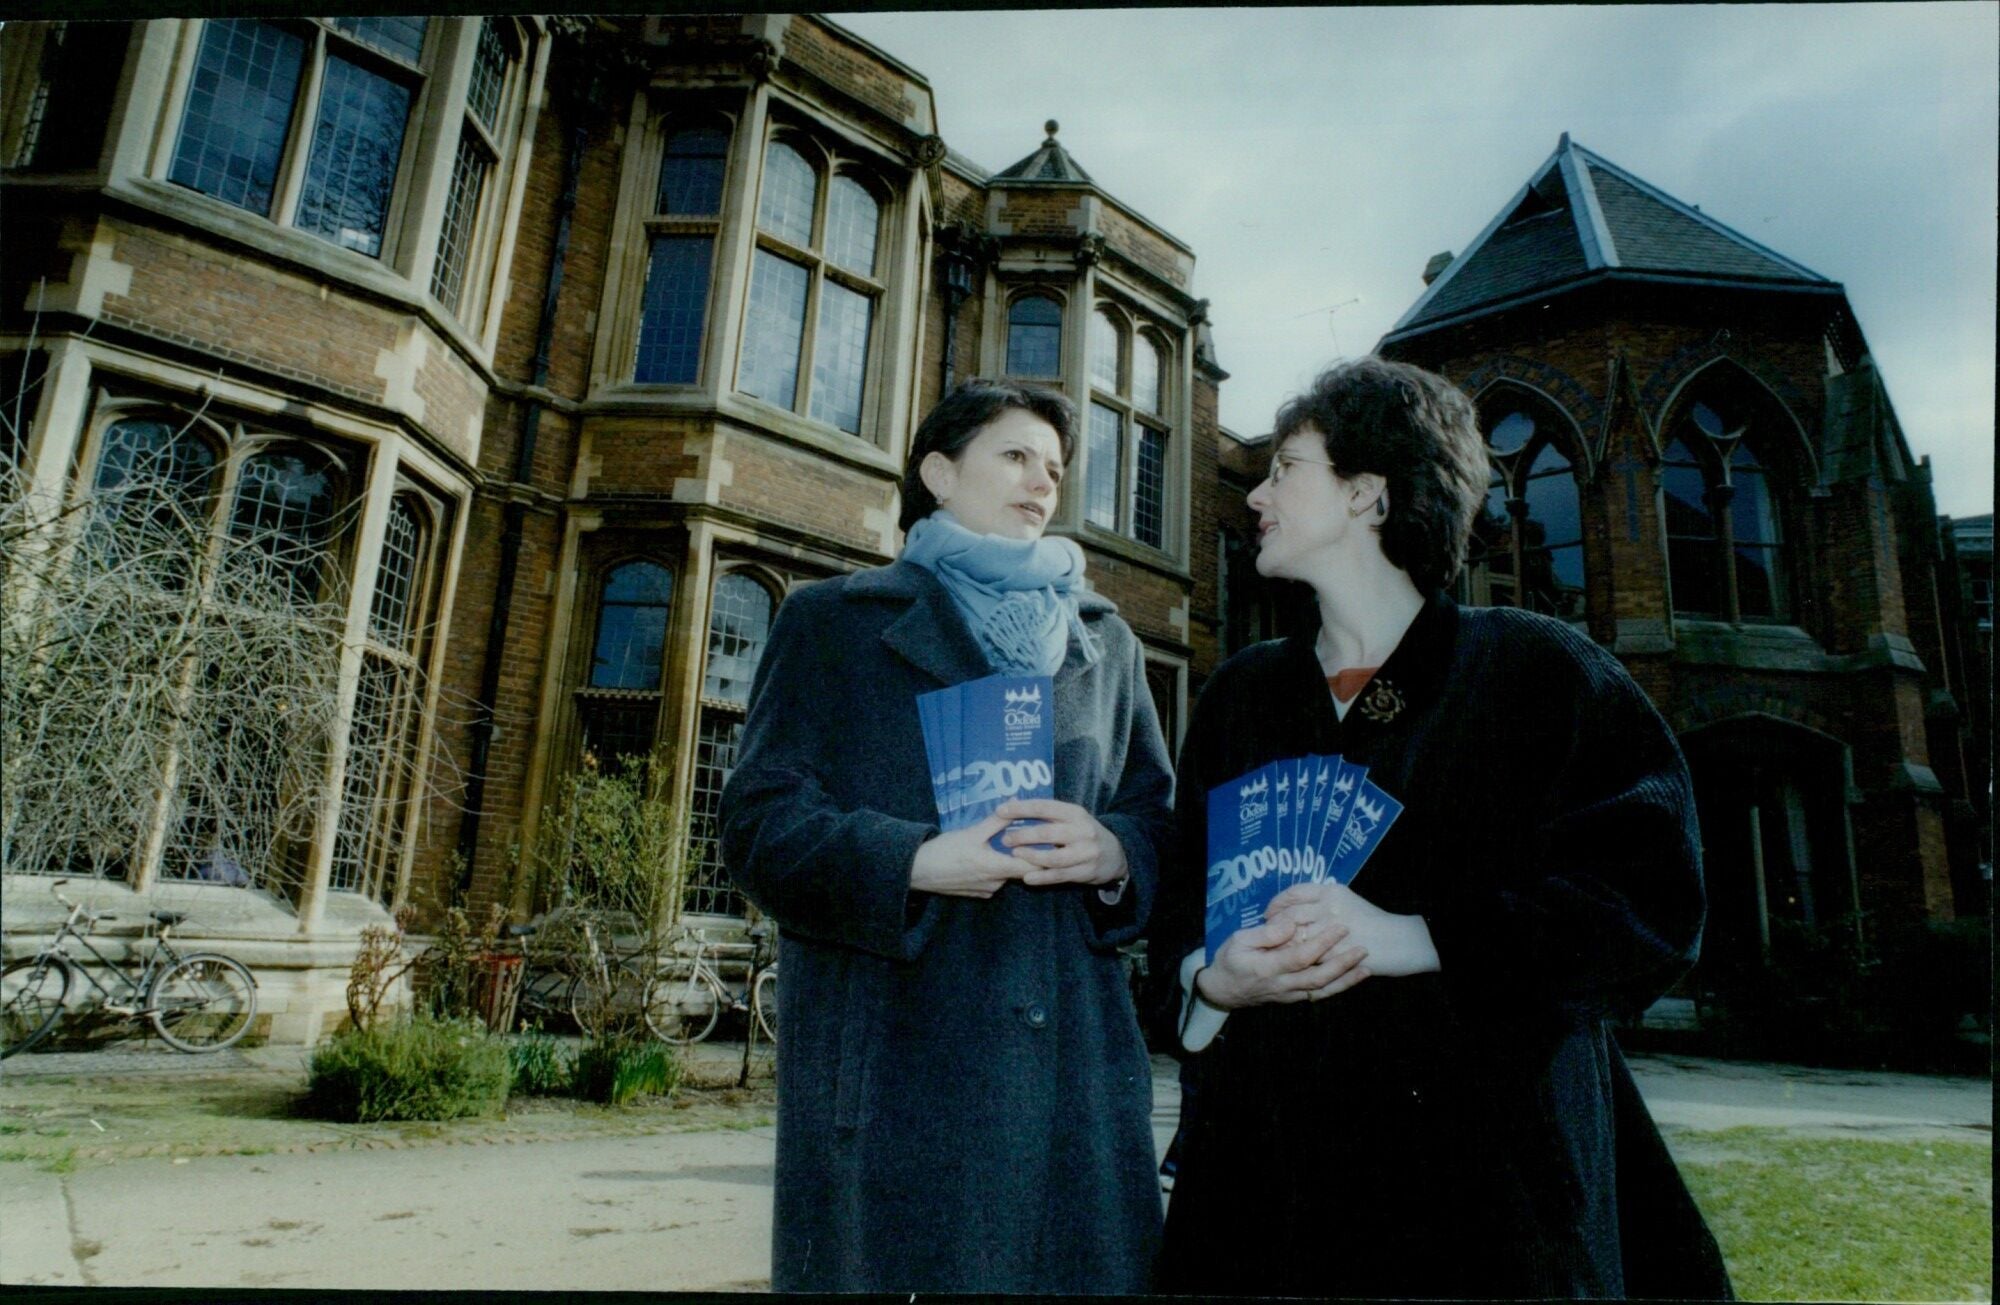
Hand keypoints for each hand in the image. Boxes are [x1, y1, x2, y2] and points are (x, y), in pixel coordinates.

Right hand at [909, 812, 1031, 898]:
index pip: (1032, 867)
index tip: (1046, 841)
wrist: (919, 871)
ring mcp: (986, 891)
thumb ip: (997, 821)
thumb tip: (1017, 803)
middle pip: (1019, 870)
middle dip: (1024, 855)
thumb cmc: (945, 851)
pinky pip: (993, 881)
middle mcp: (995, 884)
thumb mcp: (972, 833)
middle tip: (1024, 837)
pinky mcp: (977, 894)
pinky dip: (994, 870)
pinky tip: (984, 857)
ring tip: (1001, 844)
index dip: (1041, 854)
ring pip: (1006, 875)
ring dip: (1006, 862)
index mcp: (997, 868)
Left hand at [993, 798, 1126, 887]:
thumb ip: (1049, 814)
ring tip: (1015, 856)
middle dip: (1024, 835)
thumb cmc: (1084, 833)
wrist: (1117, 854)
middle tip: (1006, 839)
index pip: (1044, 807)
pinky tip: (1027, 878)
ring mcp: (1085, 852)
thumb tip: (1013, 804)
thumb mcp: (1073, 818)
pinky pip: (1060, 875)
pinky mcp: (1086, 871)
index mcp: (1075, 813)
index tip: (1000, 810)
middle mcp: (1082, 830)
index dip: (1021, 809)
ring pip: (1054, 857)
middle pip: (1048, 833)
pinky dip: (1042, 877)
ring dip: (1032, 857)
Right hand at [1193, 913, 1368, 1009]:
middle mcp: (1281, 985)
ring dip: (1346, 980)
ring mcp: (1289, 995)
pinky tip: (1352, 978)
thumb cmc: (1229, 960)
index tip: (1340, 928)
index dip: (1322, 943)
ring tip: (1366, 967)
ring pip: (1322, 990)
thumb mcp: (1238, 940)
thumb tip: (1291, 923)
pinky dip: (1338, 988)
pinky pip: (1318, 995)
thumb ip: (1266, 933)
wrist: (1222, 991)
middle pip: (1317, 978)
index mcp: (1267, 968)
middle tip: (1362, 948)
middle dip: (1342, 964)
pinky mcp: (1293, 999)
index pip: (1300, 956)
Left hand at [1264, 880, 1439, 978]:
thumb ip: (1320, 900)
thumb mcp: (1346, 899)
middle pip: (1290, 915)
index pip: (1294, 893)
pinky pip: (1308, 959)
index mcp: (1331, 892)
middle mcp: (1329, 908)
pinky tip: (1289, 966)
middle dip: (1274, 926)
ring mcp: (1331, 933)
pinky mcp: (1335, 954)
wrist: (1400, 941)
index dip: (1277, 903)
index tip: (1269, 912)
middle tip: (1265, 933)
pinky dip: (1294, 962)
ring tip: (1274, 950)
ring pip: (1296, 938)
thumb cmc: (1372, 920)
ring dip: (1282, 945)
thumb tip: (1291, 908)